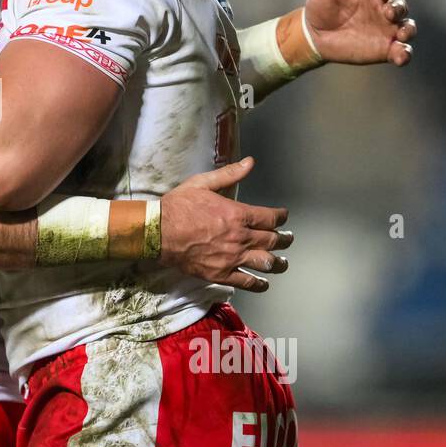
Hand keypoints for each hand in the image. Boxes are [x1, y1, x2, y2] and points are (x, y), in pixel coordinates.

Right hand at [158, 157, 292, 291]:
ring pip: (266, 263)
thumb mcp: (202, 183)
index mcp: (237, 214)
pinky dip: (259, 284)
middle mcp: (240, 237)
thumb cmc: (178, 206)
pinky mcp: (221, 274)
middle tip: (288, 239)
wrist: (158, 231)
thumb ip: (229, 174)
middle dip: (284, 239)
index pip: (270, 218)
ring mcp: (232, 258)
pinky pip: (247, 282)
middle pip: (273, 240)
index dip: (281, 217)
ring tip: (282, 262)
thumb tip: (250, 162)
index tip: (283, 217)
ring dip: (279, 262)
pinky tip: (264, 282)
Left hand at [303, 0, 416, 66]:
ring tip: (402, 34)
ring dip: (409, 30)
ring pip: (408, 28)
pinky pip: (401, 52)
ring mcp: (386, 30)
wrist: (313, 34)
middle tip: (388, 12)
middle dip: (399, 8)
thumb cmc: (320, 6)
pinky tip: (401, 57)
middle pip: (402, 7)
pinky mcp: (384, 49)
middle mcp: (384, 10)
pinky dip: (405, 54)